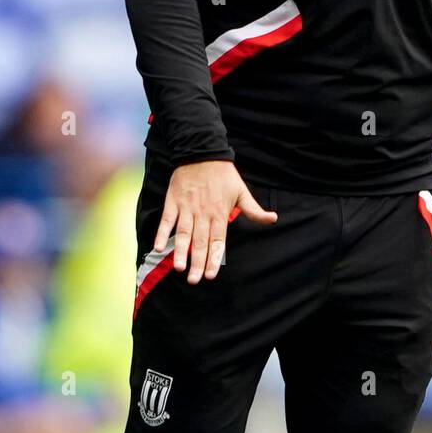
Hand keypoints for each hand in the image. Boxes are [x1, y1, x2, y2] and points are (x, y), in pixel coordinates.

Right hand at [158, 161, 277, 283]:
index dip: (214, 258)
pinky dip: (162, 233)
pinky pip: (167, 220)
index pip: (217, 240)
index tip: (210, 275)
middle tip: (194, 280)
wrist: (202, 152)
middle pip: (200, 241)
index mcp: (220, 213)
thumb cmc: (224, 175)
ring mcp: (187, 208)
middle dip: (197, 262)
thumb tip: (273, 219)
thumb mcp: (242, 191)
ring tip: (179, 268)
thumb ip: (254, 210)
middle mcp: (203, 213)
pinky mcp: (173, 202)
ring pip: (183, 233)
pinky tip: (158, 247)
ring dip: (180, 251)